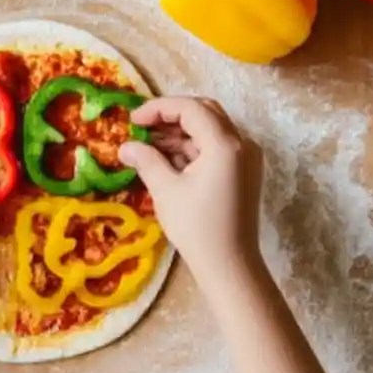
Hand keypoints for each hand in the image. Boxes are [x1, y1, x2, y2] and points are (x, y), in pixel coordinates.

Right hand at [118, 96, 263, 278]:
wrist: (230, 264)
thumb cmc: (197, 227)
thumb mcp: (166, 190)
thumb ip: (146, 160)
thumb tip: (125, 146)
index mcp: (225, 144)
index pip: (190, 108)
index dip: (159, 108)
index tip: (134, 120)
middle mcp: (242, 143)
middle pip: (205, 112)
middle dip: (171, 116)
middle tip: (143, 127)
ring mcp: (247, 157)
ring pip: (211, 129)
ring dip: (181, 132)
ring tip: (150, 146)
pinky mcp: (245, 171)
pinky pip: (218, 147)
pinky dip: (194, 147)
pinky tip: (169, 160)